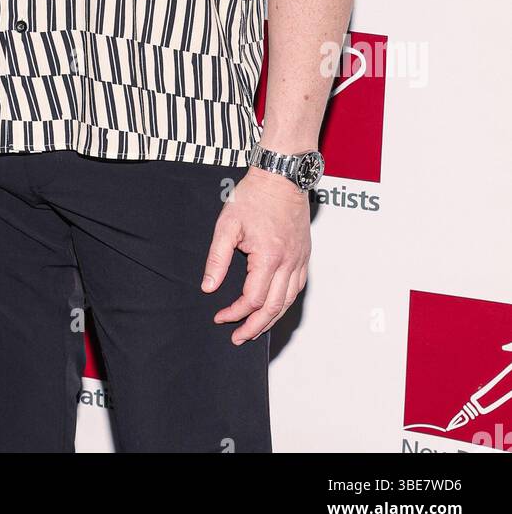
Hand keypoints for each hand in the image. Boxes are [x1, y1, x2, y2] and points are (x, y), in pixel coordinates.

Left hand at [200, 165, 309, 344]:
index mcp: (269, 257)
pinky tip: (275, 305)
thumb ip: (217, 259)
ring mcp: (299, 259)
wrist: (282, 175)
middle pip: (274, 308)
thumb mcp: (227, 224)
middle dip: (254, 327)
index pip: (252, 299)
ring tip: (255, 329)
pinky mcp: (304, 254)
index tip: (220, 317)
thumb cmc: (254, 196)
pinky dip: (286, 302)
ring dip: (271, 319)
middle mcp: (288, 262)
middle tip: (239, 338)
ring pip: (289, 301)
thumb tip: (208, 287)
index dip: (235, 313)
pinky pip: (298, 287)